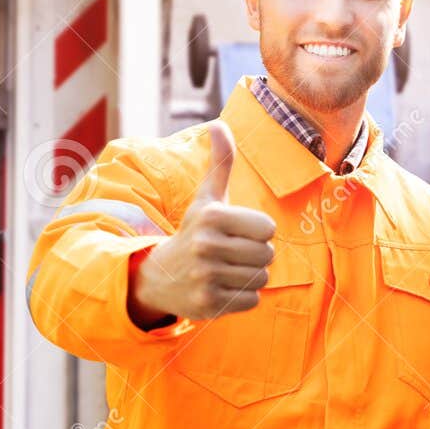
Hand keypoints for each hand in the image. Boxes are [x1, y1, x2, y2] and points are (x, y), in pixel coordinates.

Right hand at [129, 120, 276, 325]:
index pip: (269, 229)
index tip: (237, 232)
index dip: (258, 232)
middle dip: (256, 255)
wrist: (160, 275)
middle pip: (267, 255)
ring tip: (227, 270)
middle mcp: (207, 246)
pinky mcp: (208, 303)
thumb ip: (220, 164)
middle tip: (232, 254)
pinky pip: (252, 301)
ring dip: (250, 276)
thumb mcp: (207, 198)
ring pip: (261, 279)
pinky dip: (243, 297)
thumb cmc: (195, 232)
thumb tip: (221, 125)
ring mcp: (206, 276)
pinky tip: (222, 287)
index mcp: (212, 216)